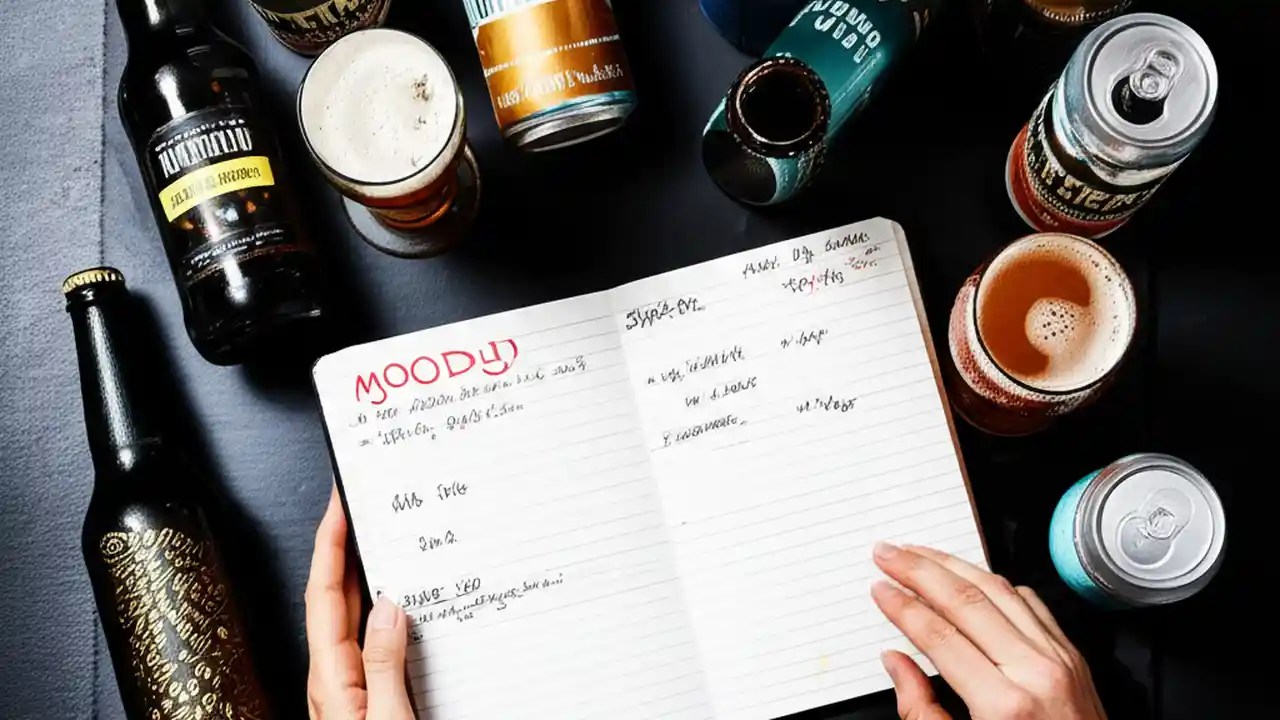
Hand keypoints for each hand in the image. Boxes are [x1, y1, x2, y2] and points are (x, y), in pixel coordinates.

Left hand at [306, 486, 413, 718]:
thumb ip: (385, 664)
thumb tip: (386, 605)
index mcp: (332, 678)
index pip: (324, 594)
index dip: (329, 543)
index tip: (338, 503)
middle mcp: (334, 679)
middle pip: (332, 598)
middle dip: (342, 546)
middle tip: (359, 505)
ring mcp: (348, 688)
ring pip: (351, 617)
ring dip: (362, 575)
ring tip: (379, 539)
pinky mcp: (368, 697)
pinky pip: (370, 640)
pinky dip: (382, 610)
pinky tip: (402, 603)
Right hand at [871, 543, 1105, 719]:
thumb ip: (922, 711)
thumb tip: (896, 664)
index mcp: (1003, 705)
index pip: (938, 636)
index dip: (902, 608)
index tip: (879, 590)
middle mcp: (1035, 672)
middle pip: (965, 600)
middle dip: (919, 569)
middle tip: (888, 553)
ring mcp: (1059, 659)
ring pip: (999, 589)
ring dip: (953, 564)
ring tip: (920, 553)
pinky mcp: (1073, 656)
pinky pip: (1031, 603)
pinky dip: (997, 582)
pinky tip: (974, 575)